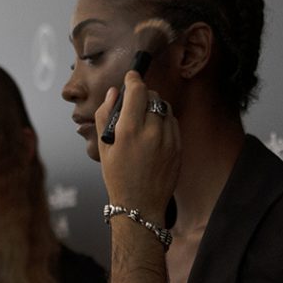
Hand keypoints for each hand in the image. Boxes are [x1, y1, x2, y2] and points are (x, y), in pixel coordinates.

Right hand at [95, 71, 179, 217]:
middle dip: (142, 95)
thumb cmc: (118, 178)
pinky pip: (173, 122)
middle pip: (152, 95)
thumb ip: (106, 115)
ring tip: (143, 120)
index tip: (131, 77)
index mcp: (129, 130)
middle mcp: (151, 131)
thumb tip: (114, 93)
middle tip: (133, 104)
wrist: (140, 205)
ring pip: (164, 107)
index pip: (137, 90)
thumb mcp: (103, 147)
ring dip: (154, 107)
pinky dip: (164, 121)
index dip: (133, 79)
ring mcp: (168, 139)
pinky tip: (154, 133)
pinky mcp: (178, 146)